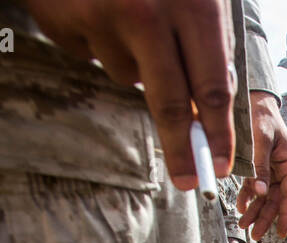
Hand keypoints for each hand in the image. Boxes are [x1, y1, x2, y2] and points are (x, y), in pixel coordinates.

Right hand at [25, 0, 234, 191]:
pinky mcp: (65, 25)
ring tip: (128, 15)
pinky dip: (100, 43)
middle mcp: (147, 15)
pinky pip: (93, 56)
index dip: (219, 134)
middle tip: (189, 181)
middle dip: (180, 150)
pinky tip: (96, 9)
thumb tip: (211, 110)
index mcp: (192, 5)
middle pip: (169, 105)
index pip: (212, 88)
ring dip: (136, 64)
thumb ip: (206, 44)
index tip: (221, 166)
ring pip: (129, 77)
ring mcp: (101, 21)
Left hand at [239, 91, 286, 238]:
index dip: (286, 216)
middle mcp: (284, 170)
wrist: (253, 102)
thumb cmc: (261, 117)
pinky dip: (247, 197)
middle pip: (276, 201)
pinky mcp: (260, 168)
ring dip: (255, 211)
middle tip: (255, 235)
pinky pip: (255, 187)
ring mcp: (272, 170)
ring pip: (265, 197)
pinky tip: (241, 207)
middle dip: (265, 218)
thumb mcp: (261, 141)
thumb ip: (260, 167)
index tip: (282, 233)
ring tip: (244, 225)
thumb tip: (260, 193)